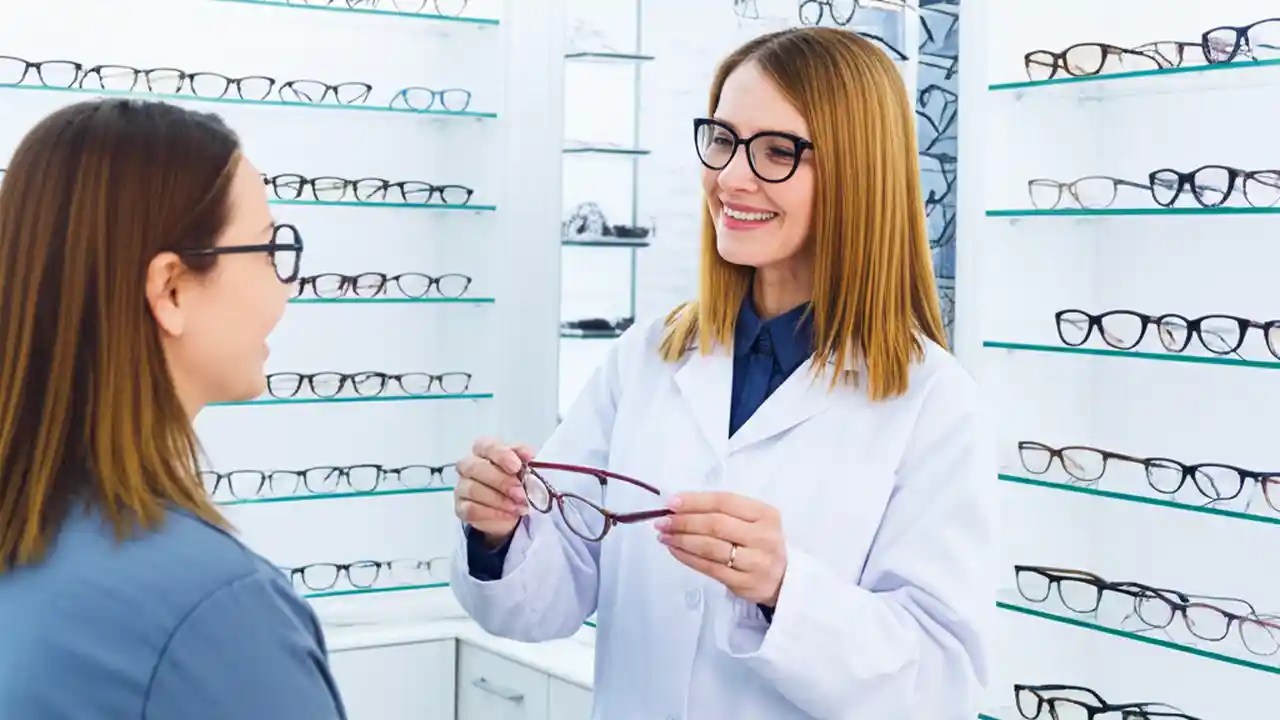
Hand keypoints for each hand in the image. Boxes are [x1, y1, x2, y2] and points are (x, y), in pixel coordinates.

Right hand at [454, 437, 535, 544]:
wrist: (512, 506)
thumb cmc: (515, 480)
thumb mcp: (524, 465)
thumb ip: (524, 457)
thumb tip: (528, 455)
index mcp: (484, 449)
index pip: (487, 446)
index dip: (501, 456)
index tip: (517, 467)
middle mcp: (468, 465)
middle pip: (475, 467)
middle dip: (501, 481)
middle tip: (520, 492)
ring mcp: (462, 486)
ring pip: (472, 489)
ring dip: (499, 499)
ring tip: (518, 506)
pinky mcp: (461, 507)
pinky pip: (471, 509)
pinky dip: (492, 513)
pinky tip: (508, 514)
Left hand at [656, 492, 786, 606]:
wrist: (784, 578)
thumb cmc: (760, 543)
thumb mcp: (754, 520)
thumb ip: (723, 511)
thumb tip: (680, 504)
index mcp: (765, 514)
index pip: (724, 502)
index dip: (695, 501)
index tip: (672, 502)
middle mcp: (763, 536)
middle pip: (715, 524)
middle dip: (684, 521)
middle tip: (662, 520)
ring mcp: (755, 562)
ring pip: (710, 547)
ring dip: (682, 539)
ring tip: (664, 535)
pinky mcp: (744, 583)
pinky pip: (709, 568)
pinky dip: (687, 557)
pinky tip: (675, 550)